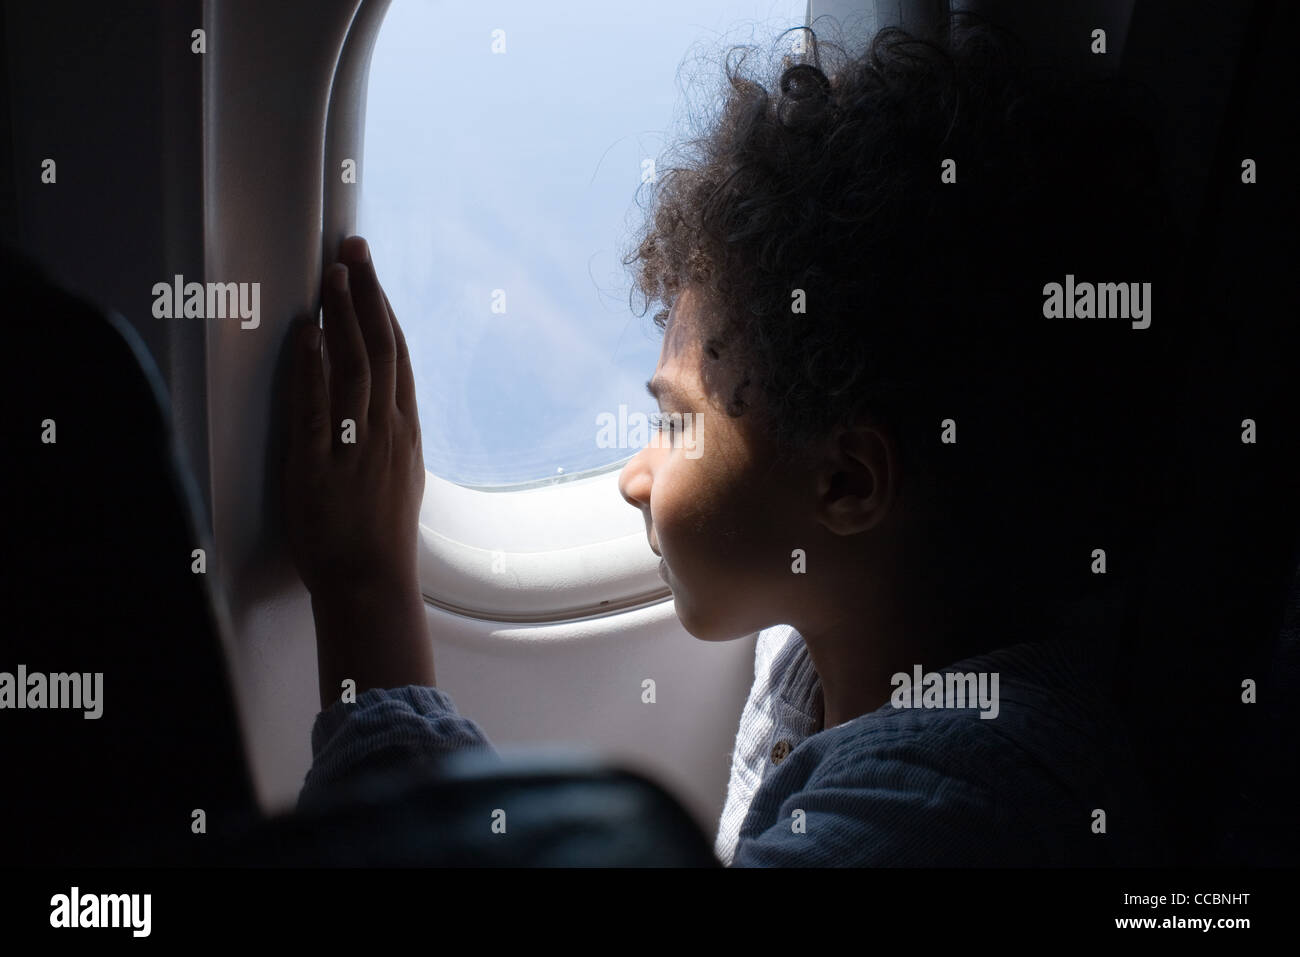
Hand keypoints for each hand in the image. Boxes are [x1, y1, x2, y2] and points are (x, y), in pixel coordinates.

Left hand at [281, 235, 434, 704]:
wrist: (370, 585)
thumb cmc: (379, 538)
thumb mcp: (398, 477)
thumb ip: (390, 435)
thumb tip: (384, 402)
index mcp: (405, 432)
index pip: (397, 356)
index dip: (382, 308)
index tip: (369, 271)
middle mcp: (387, 431)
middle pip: (380, 348)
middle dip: (365, 293)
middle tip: (353, 248)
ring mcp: (356, 447)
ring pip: (355, 368)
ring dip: (344, 316)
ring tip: (333, 274)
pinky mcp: (319, 468)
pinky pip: (318, 409)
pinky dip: (313, 367)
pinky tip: (308, 334)